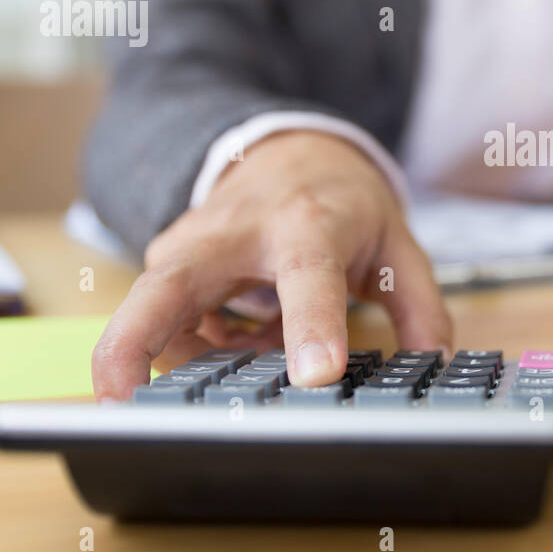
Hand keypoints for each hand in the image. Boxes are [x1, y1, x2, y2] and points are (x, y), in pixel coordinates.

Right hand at [91, 131, 451, 399]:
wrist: (289, 151)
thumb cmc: (342, 204)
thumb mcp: (396, 245)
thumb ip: (420, 307)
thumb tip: (434, 366)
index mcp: (307, 225)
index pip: (308, 276)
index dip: (312, 326)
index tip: (318, 375)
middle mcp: (235, 231)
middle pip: (172, 286)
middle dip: (135, 341)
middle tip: (118, 399)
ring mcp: (188, 245)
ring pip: (151, 310)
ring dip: (174, 364)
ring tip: (225, 384)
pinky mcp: (164, 264)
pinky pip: (164, 324)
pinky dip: (190, 354)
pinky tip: (234, 352)